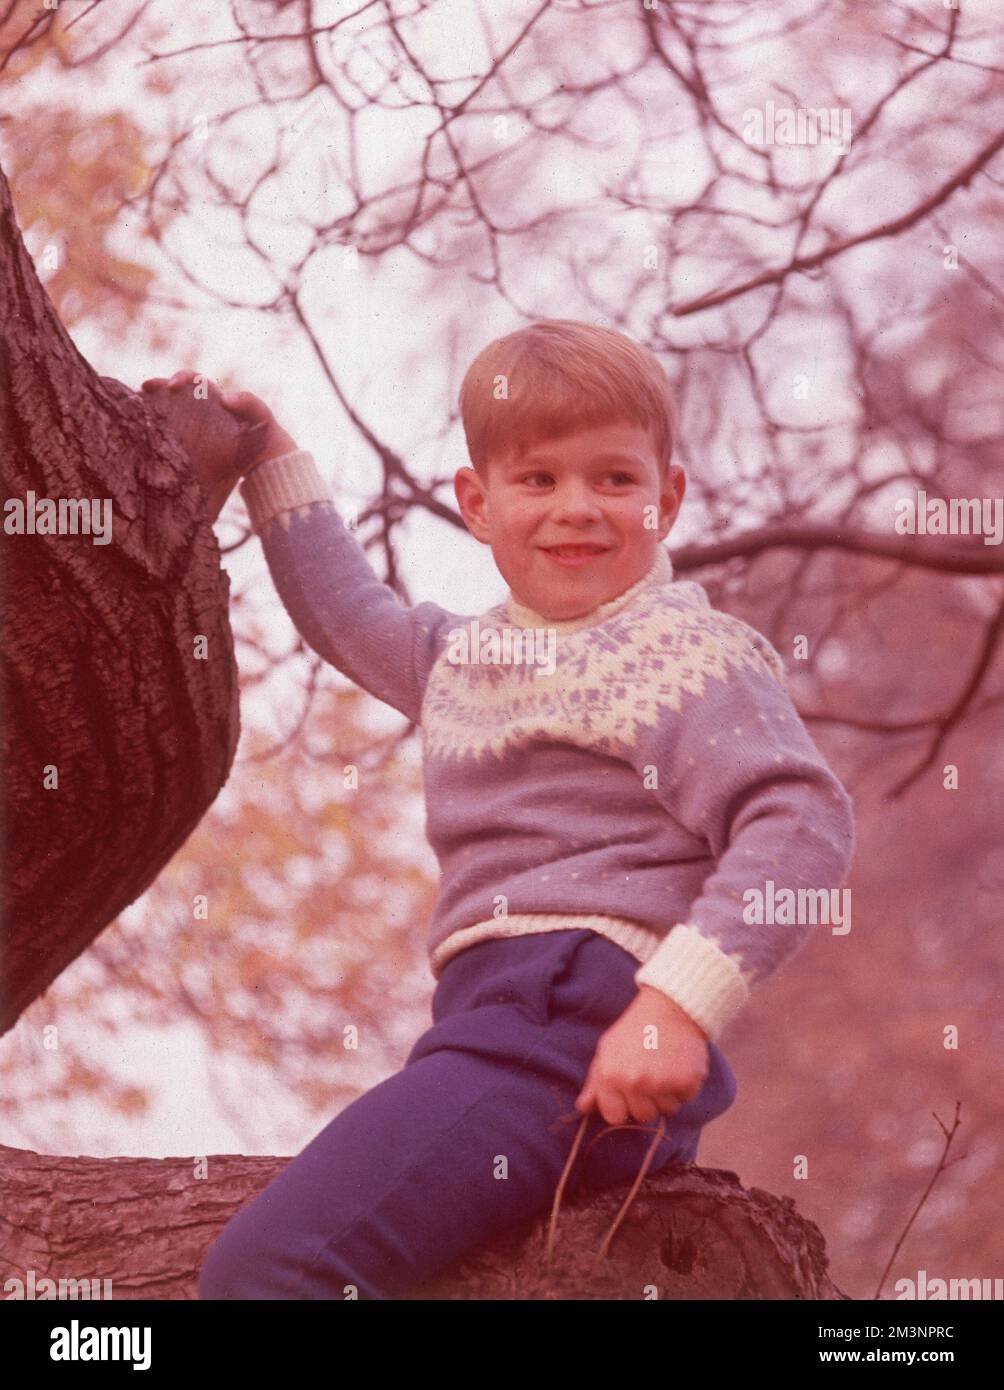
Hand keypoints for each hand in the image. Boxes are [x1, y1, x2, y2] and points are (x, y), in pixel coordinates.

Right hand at [140, 371, 297, 520]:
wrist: (263, 458)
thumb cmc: (261, 431)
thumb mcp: (260, 414)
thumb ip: (249, 401)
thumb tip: (224, 398)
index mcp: (211, 396)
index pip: (191, 380)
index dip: (180, 378)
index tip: (172, 386)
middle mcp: (197, 408)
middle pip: (171, 393)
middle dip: (156, 388)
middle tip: (145, 391)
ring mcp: (191, 426)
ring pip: (165, 412)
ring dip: (149, 408)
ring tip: (136, 410)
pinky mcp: (189, 445)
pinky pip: (169, 435)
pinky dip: (155, 433)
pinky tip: (143, 437)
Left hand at [575, 986, 709, 1126]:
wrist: (670, 1008)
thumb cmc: (635, 1029)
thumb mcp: (608, 1049)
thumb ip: (595, 1082)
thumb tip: (583, 1108)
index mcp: (611, 1075)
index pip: (614, 1117)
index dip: (622, 1106)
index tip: (628, 1091)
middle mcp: (635, 1082)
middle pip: (642, 1116)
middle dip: (646, 1101)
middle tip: (649, 1074)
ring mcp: (662, 1083)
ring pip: (666, 1110)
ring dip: (666, 1095)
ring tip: (664, 1068)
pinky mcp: (688, 1081)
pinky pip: (684, 1099)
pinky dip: (683, 1087)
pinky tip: (678, 1066)